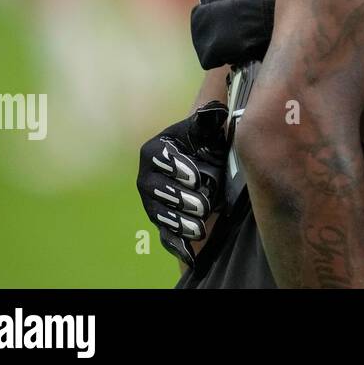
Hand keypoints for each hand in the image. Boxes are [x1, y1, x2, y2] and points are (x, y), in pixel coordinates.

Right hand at [137, 100, 229, 266]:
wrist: (208, 170)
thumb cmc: (207, 147)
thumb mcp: (210, 133)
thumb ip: (209, 121)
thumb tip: (214, 111)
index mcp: (156, 151)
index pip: (158, 157)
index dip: (174, 167)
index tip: (196, 177)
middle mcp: (149, 177)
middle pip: (157, 190)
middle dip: (179, 199)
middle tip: (203, 206)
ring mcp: (153, 202)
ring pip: (160, 215)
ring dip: (179, 223)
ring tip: (200, 228)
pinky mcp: (163, 222)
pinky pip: (165, 235)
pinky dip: (177, 244)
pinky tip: (192, 252)